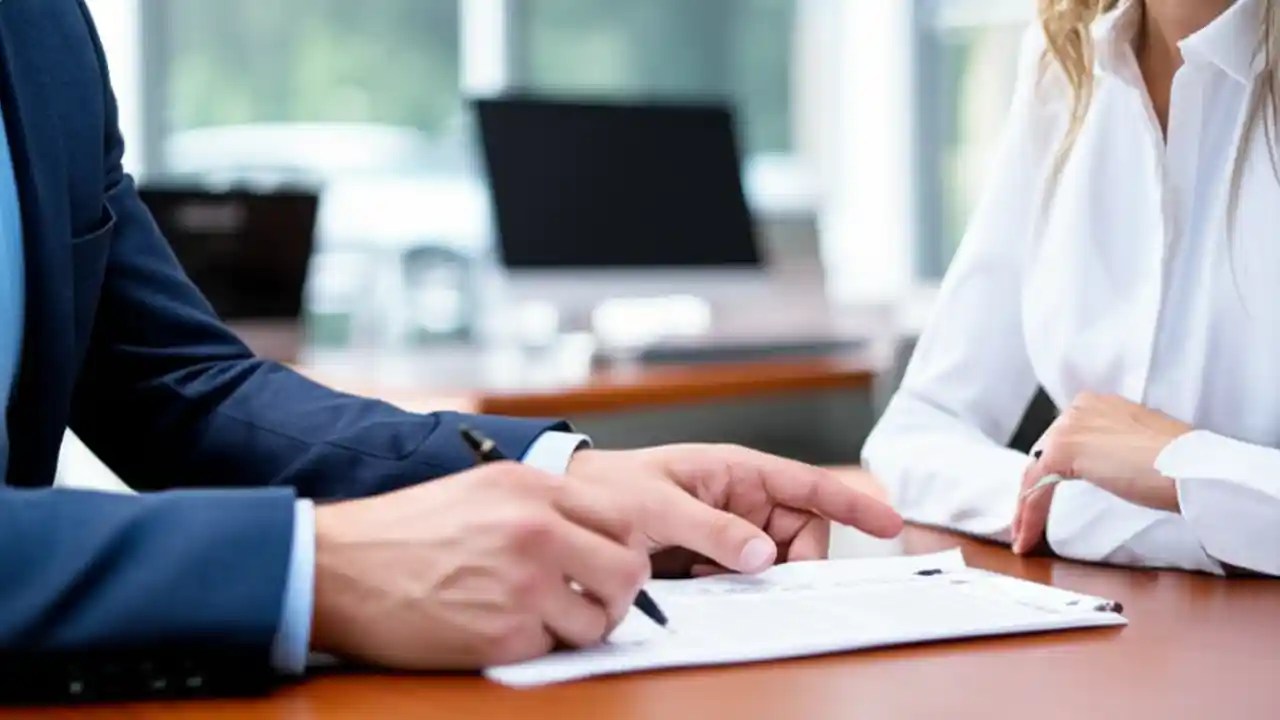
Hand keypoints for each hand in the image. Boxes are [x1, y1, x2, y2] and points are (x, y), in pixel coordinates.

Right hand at [310, 462, 649, 669]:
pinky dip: (537, 647)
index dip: (624, 548)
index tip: (609, 565)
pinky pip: (555, 650)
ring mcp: (523, 587)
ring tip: (543, 618)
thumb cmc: (404, 528)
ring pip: (600, 620)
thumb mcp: (483, 487)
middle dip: (620, 594)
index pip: (624, 520)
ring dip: (581, 627)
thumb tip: (599, 535)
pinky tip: (503, 629)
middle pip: (629, 571)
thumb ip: (545, 503)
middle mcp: (537, 532)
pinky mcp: (504, 637)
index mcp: (534, 488)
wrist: (339, 567)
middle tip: (594, 601)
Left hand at [567, 444, 902, 577]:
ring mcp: (729, 526)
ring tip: (703, 571)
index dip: (851, 502)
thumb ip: (712, 529)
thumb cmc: (609, 488)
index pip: (809, 484)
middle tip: (749, 574)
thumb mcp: (657, 507)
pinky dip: (733, 584)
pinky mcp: (714, 552)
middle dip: (788, 558)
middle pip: (802, 532)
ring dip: (756, 575)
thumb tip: (764, 555)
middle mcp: (741, 496)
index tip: (889, 522)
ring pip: (775, 559)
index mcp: (737, 470)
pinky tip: (696, 578)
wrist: (569, 506)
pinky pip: (745, 574)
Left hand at [1011, 392, 1191, 553]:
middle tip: (1029, 523)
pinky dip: (1030, 515)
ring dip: (1027, 510)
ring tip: (1024, 539)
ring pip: (1035, 474)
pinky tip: (1027, 539)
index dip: (1052, 475)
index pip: (1064, 442)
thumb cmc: (1180, 466)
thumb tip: (1103, 467)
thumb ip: (1114, 451)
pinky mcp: (1062, 450)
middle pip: (1044, 457)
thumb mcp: (1138, 449)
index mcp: (1098, 406)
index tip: (1047, 500)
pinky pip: (1036, 488)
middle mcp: (1079, 408)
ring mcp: (1068, 426)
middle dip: (1035, 492)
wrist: (1193, 470)